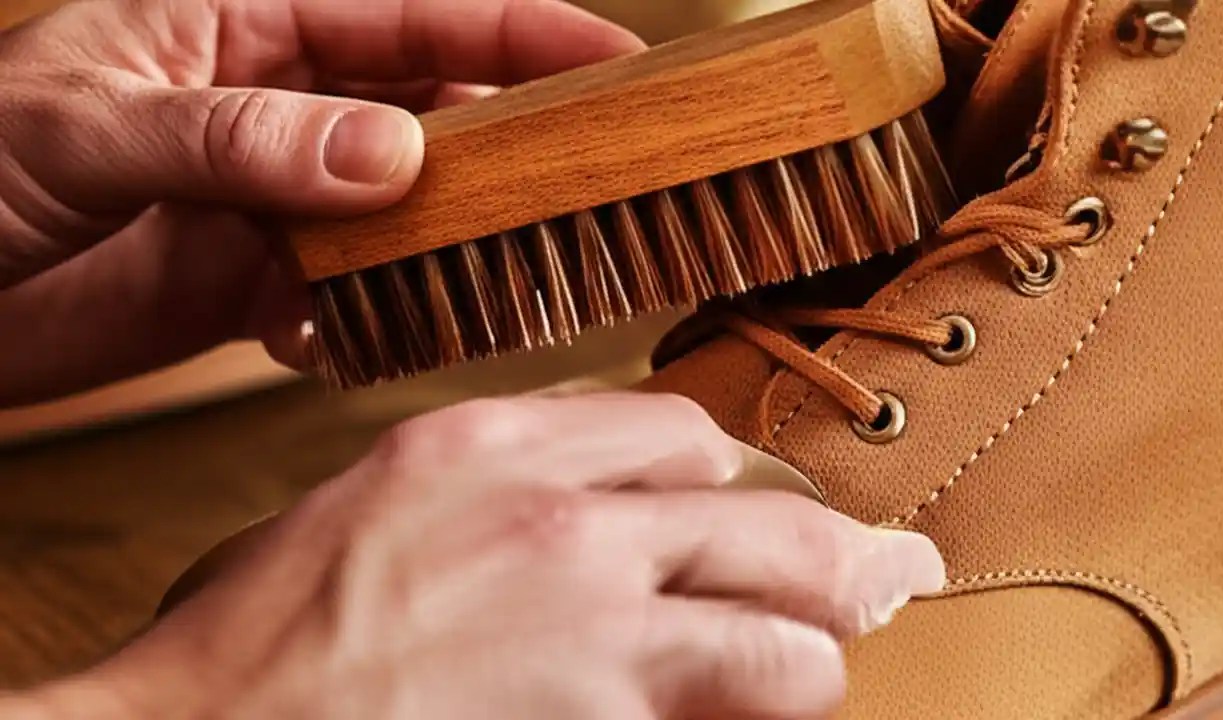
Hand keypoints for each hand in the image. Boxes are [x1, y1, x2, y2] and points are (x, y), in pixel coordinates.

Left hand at [0, 0, 643, 407]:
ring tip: (467, 280)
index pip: (409, 12)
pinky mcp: (250, 280)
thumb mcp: (88, 132)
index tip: (617, 61)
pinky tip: (327, 340)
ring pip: (400, 213)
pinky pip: (346, 295)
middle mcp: (273, 104)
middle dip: (501, 150)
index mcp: (238, 22)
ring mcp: (270, 197)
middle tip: (575, 192)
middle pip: (428, 112)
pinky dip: (358, 322)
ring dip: (435, 250)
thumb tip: (392, 155)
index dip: (520, 30)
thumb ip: (240, 137)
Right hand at [13, 393, 945, 719]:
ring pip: (781, 608)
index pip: (669, 430)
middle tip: (883, 570)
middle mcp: (554, 508)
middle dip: (827, 545)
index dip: (722, 479)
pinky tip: (758, 712)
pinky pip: (743, 696)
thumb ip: (491, 492)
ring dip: (814, 638)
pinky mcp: (602, 710)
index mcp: (486, 438)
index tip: (738, 511)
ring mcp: (586, 610)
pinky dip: (768, 704)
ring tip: (830, 657)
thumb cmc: (262, 644)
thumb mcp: (373, 509)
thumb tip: (587, 514)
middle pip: (753, 504)